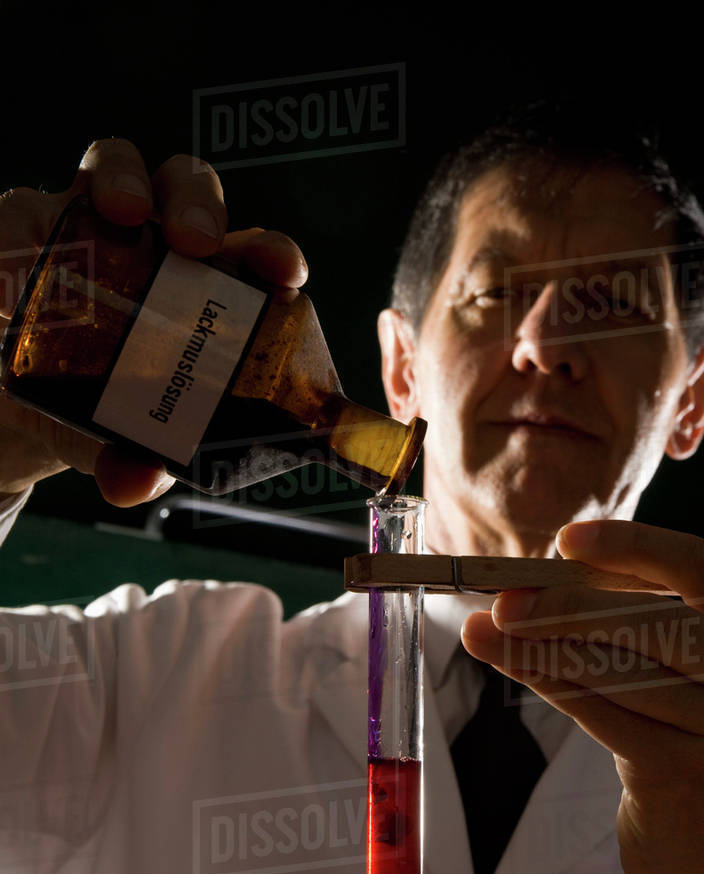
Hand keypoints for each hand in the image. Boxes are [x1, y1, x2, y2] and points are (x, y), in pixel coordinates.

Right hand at [0, 138, 306, 505]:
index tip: (284, 274)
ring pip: (113, 166)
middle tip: (193, 242)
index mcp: (208, 285)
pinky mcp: (26, 224)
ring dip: (119, 179)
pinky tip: (8, 282)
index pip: (253, 251)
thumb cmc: (102, 410)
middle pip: (189, 187)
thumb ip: (138, 462)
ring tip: (114, 213)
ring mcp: (90, 222)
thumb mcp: (125, 438)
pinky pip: (19, 212)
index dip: (274, 252)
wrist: (23, 406)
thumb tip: (134, 484)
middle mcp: (155, 239)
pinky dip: (13, 237)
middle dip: (198, 202)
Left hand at [462, 519, 703, 873]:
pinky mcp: (689, 773)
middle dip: (571, 607)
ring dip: (545, 648)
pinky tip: (514, 665)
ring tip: (488, 630)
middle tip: (506, 599)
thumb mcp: (696, 670)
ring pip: (624, 672)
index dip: (638, 546)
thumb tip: (542, 577)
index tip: (568, 539)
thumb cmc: (692, 734)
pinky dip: (551, 685)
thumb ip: (644, 618)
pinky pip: (603, 715)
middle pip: (664, 623)